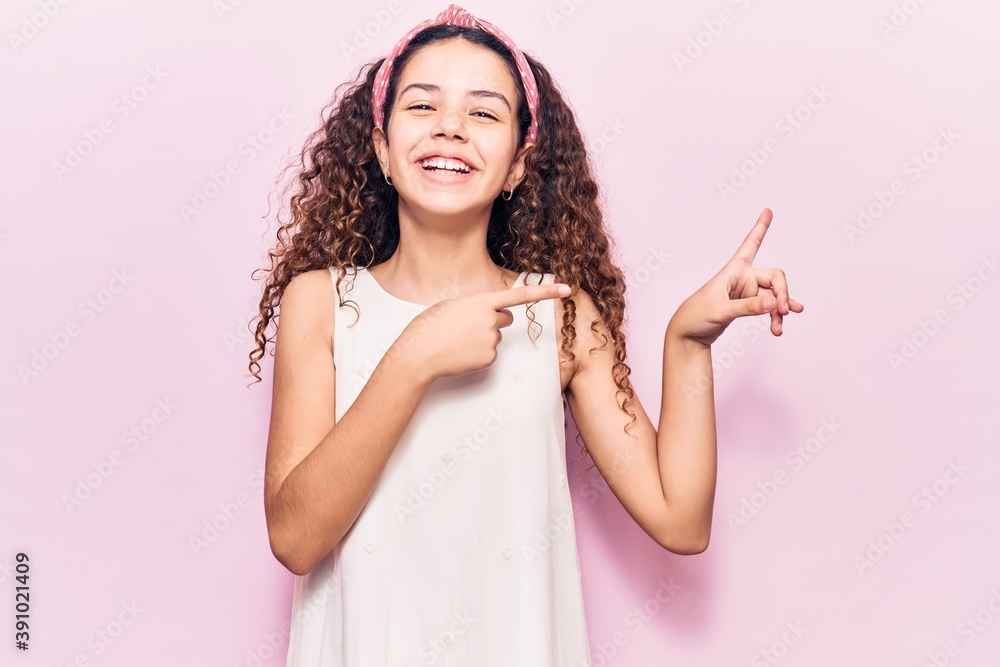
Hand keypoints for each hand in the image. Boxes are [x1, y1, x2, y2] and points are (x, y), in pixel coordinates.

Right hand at [394, 282, 570, 381]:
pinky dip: (478, 353)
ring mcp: (492, 341)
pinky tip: (462, 353)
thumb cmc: (430, 327)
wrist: (419, 355)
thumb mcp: (450, 306)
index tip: (567, 289)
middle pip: (505, 318)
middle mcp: (492, 320)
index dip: (546, 291)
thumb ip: (474, 306)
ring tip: (458, 341)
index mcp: (482, 302)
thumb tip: (487, 314)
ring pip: (495, 336)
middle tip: (468, 326)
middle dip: (493, 320)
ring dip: (482, 337)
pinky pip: (490, 353)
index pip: (520, 295)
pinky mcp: (490, 359)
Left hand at [668, 208, 803, 346]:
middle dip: (781, 294)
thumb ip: (748, 307)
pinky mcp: (747, 305)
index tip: (768, 211)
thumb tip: (774, 303)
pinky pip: (768, 307)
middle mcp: (742, 278)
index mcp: (733, 270)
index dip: (760, 228)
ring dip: (779, 310)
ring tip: (779, 327)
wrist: (687, 335)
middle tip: (783, 310)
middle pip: (774, 277)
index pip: (750, 244)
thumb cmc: (696, 316)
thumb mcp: (720, 310)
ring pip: (773, 296)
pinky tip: (778, 328)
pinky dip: (774, 316)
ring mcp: (746, 292)